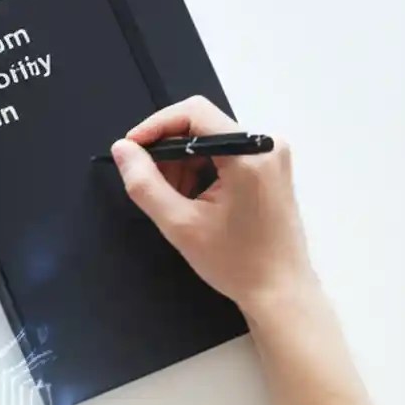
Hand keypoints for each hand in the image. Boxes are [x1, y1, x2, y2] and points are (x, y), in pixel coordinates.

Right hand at [109, 97, 314, 317]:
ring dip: (184, 163)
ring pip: (211, 140)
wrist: (281, 292)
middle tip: (152, 185)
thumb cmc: (236, 263)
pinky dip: (202, 170)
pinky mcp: (271, 167)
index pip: (194, 112)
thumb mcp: (179, 225)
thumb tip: (122, 150)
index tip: (131, 149)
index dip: (155, 125)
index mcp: (250, 154)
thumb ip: (144, 184)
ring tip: (176, 201)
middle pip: (201, 125)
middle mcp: (267, 144)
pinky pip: (226, 153)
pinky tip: (196, 201)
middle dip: (169, 151)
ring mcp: (272, 155)